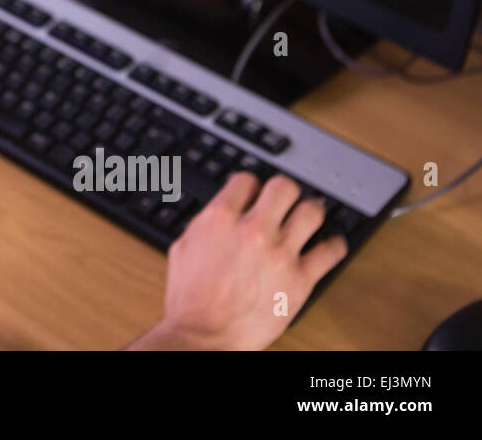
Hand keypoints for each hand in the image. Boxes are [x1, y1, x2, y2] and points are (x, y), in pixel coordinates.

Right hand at [130, 172, 347, 348]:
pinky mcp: (300, 280)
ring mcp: (280, 254)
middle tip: (284, 201)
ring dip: (310, 212)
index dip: (250, 186)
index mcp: (220, 219)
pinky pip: (331, 252)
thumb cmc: (190, 299)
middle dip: (283, 192)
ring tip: (308, 218)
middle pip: (284, 187)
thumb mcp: (184, 248)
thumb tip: (221, 213)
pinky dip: (333, 246)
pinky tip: (328, 245)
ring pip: (312, 211)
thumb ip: (206, 224)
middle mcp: (253, 230)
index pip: (247, 180)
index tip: (254, 194)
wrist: (205, 336)